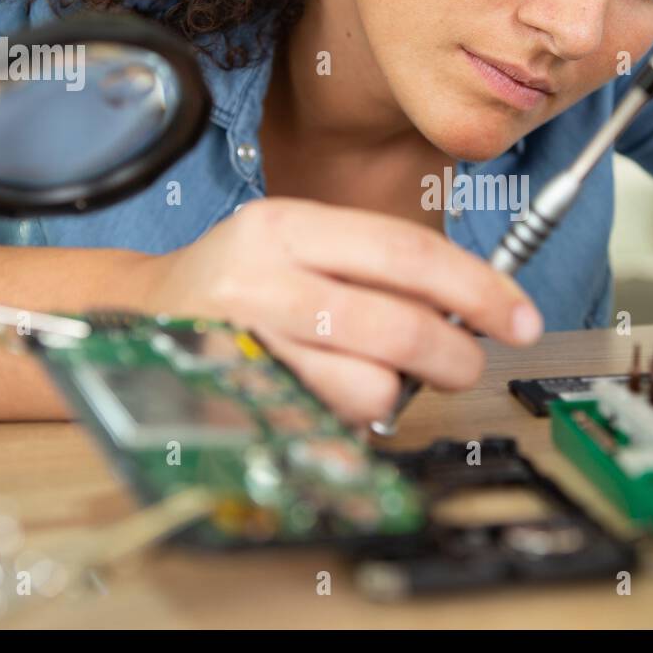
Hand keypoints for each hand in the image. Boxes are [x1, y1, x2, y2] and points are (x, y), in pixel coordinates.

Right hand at [138, 198, 542, 422]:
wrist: (132, 318)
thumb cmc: (240, 284)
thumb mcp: (298, 247)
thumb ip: (377, 268)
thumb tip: (472, 306)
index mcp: (286, 225)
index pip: (406, 252)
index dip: (477, 287)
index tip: (520, 315)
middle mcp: (259, 279)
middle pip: (398, 325)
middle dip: (455, 354)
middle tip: (467, 363)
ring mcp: (244, 347)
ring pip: (369, 386)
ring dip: (395, 393)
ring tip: (378, 377)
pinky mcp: (240, 404)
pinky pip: (331, 426)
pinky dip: (353, 419)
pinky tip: (333, 395)